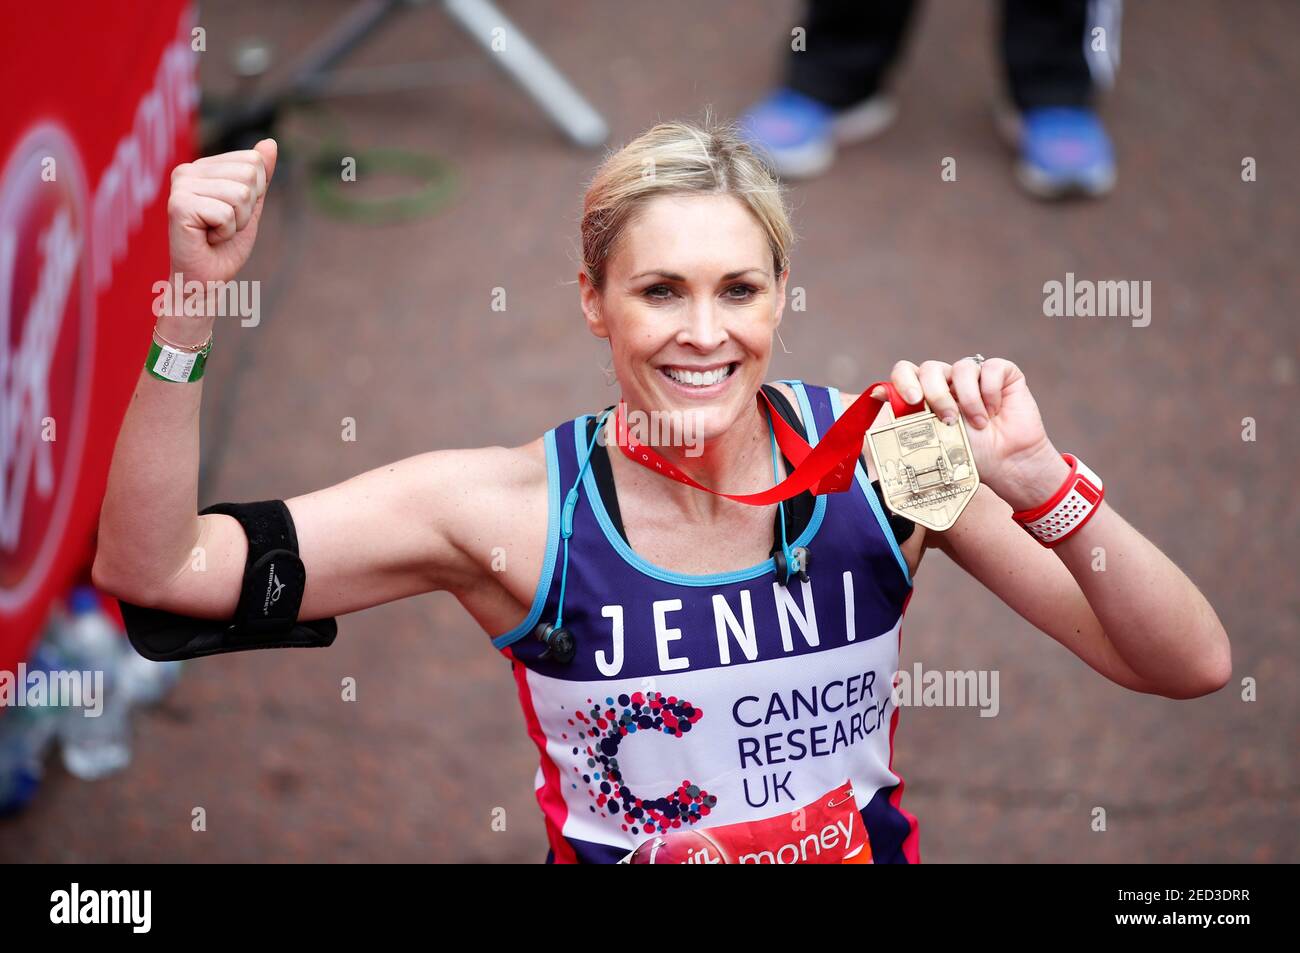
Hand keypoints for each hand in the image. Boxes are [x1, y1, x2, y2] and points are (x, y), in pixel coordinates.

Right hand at [166, 139, 277, 287]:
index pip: (254, 161)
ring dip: (237, 223)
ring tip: (216, 232)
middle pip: (250, 175)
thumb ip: (260, 176)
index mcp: (203, 167)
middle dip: (247, 209)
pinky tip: (207, 238)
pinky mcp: (179, 206)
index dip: (255, 194)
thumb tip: (270, 143)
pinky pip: (227, 213)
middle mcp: (187, 171)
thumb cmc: (225, 246)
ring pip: (241, 194)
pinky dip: (225, 232)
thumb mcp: (250, 207)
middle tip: (224, 225)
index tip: (232, 213)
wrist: (206, 279)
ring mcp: (180, 187)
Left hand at [870, 357, 1070, 511]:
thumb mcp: (934, 442)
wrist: (1007, 464)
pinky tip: (995, 411)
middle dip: (935, 394)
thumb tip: (875, 403)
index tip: (911, 401)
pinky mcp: (1002, 373)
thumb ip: (907, 424)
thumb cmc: (969, 455)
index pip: (905, 372)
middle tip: (945, 419)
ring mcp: (974, 375)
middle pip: (930, 368)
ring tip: (977, 424)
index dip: (903, 381)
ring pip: (961, 367)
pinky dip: (991, 392)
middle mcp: (948, 381)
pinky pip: (991, 368)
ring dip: (968, 400)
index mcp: (927, 394)